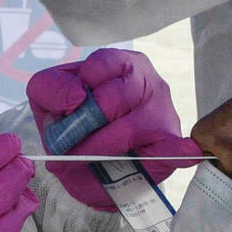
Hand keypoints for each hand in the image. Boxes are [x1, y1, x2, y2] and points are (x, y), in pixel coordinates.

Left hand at [28, 49, 203, 210]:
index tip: (62, 112)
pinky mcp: (170, 143)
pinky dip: (179, 152)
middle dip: (81, 127)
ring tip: (76, 160)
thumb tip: (76, 98)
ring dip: (96, 148)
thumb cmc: (72, 126)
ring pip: (129, 127)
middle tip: (62, 147)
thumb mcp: (46, 100)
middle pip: (115, 96)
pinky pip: (174, 148)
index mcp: (119, 63)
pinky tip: (185, 152)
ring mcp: (162, 111)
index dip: (77, 90)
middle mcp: (147, 81)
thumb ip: (50, 88)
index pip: (102, 63)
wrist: (86, 168)